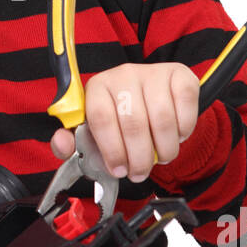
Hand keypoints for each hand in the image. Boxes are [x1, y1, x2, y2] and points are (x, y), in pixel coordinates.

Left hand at [51, 63, 199, 182]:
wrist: (152, 96)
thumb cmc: (119, 119)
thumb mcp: (92, 131)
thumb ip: (72, 142)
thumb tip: (61, 144)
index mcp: (97, 87)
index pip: (101, 118)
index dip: (111, 150)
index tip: (118, 170)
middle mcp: (123, 75)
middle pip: (133, 122)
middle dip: (138, 158)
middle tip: (140, 173)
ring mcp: (153, 73)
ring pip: (162, 119)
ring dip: (164, 148)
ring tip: (160, 157)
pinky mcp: (180, 75)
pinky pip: (184, 109)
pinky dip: (183, 131)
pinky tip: (176, 136)